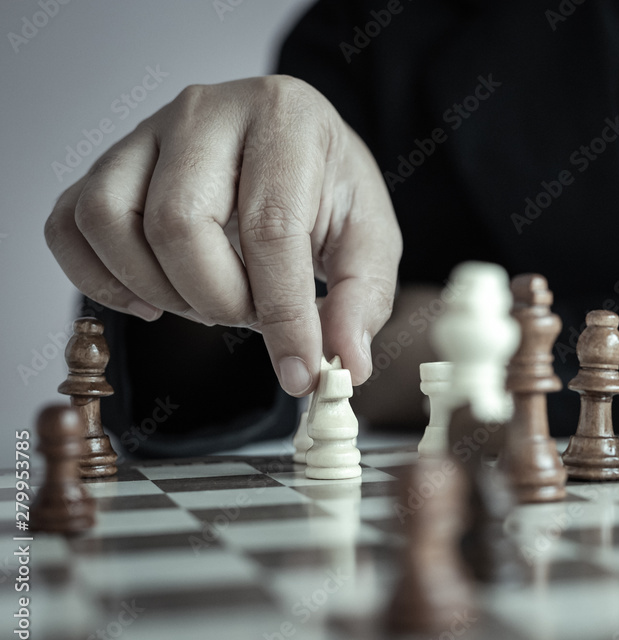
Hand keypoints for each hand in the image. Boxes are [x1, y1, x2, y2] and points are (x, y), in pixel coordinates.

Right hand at [45, 76, 400, 395]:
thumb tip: (345, 362)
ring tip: (210, 298)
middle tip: (252, 314)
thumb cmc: (328, 189)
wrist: (293, 149)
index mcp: (284, 118)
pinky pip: (69, 226)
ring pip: (110, 221)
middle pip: (177, 224)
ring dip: (158, 290)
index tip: (299, 370)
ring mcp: (145, 134)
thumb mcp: (370, 240)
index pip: (270, 226)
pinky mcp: (107, 165)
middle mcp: (206, 112)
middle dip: (218, 299)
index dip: (283, 313)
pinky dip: (100, 279)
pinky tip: (153, 296)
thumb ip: (363, 299)